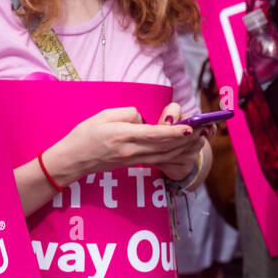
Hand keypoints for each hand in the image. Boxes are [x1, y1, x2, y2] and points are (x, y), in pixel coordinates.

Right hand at [51, 106, 199, 180]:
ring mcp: (133, 160)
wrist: (73, 160)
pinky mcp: (134, 164)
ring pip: (165, 155)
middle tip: (204, 130)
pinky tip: (185, 149)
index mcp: (123, 137)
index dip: (173, 132)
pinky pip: (159, 160)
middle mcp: (131, 151)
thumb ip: (128, 114)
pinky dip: (174, 154)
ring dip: (184, 148)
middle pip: (165, 147)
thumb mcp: (104, 115)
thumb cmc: (85, 134)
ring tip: (201, 139)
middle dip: (186, 139)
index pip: (154, 135)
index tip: (189, 128)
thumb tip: (144, 118)